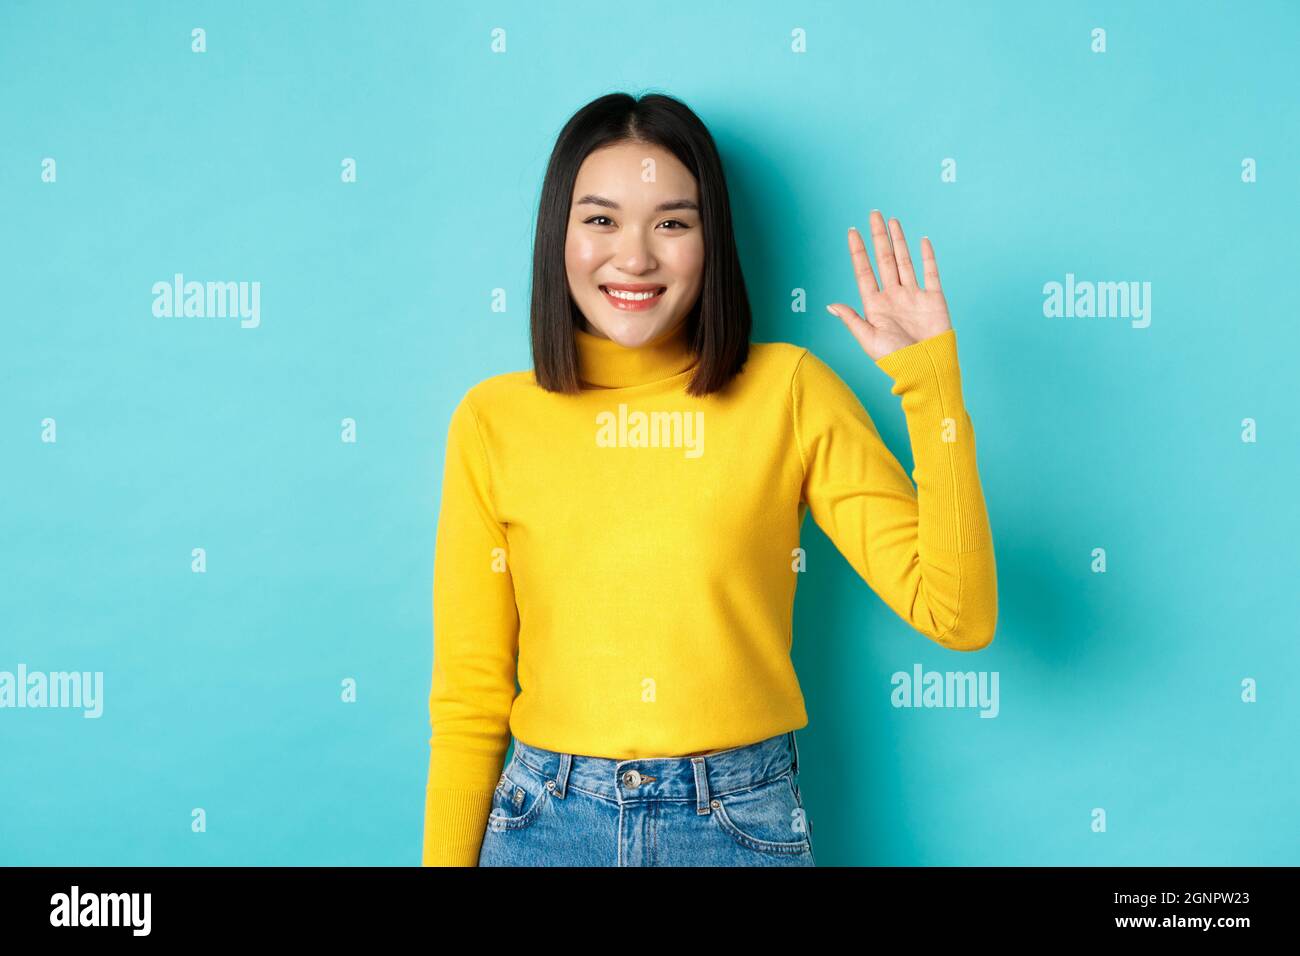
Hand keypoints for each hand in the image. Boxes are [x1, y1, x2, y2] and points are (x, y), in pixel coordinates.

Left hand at [826, 210, 951, 361]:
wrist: (925, 367)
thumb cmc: (895, 359)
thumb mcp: (868, 340)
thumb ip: (851, 320)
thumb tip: (830, 305)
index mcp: (875, 305)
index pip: (864, 272)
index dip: (858, 252)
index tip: (851, 232)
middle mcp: (894, 296)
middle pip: (884, 260)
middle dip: (878, 237)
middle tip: (873, 215)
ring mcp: (914, 296)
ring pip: (904, 261)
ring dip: (898, 241)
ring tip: (892, 222)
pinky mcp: (933, 298)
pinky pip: (931, 273)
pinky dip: (928, 256)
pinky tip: (922, 241)